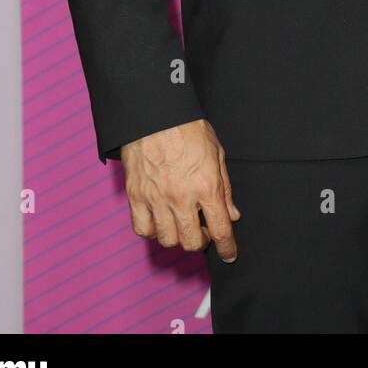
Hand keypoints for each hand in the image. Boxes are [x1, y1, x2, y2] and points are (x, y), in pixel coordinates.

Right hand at [121, 118, 240, 261]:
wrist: (155, 112)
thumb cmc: (187, 127)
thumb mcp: (216, 153)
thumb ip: (225, 188)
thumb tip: (232, 214)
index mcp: (206, 186)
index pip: (221, 230)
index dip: (227, 247)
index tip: (229, 254)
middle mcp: (181, 197)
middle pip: (192, 241)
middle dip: (202, 241)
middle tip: (203, 230)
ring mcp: (156, 198)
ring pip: (168, 240)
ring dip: (178, 237)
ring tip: (181, 223)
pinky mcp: (135, 196)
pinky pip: (142, 229)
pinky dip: (152, 230)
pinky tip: (159, 219)